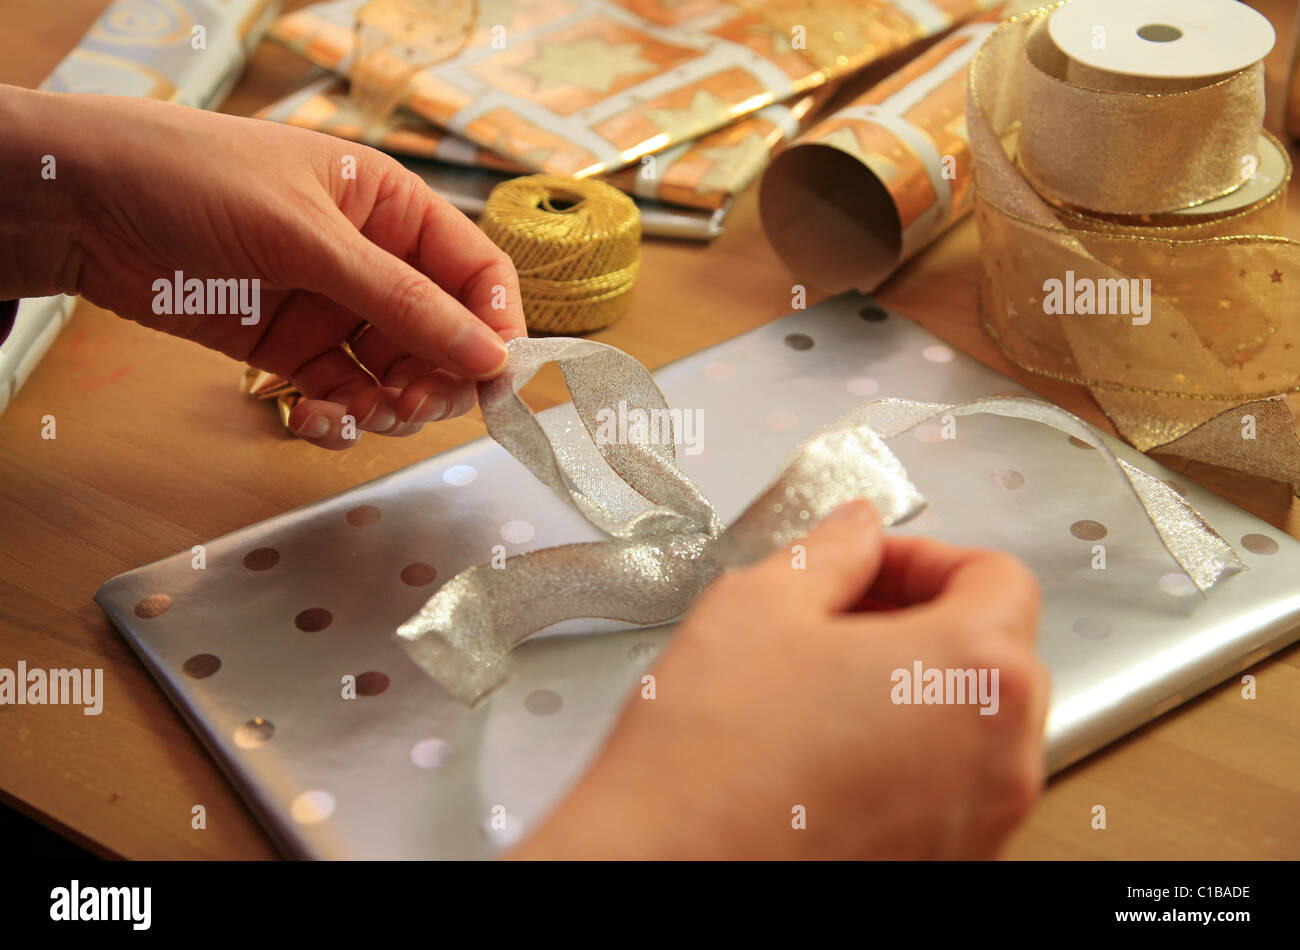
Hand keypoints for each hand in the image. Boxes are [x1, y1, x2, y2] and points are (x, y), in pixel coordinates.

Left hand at [0, 85, 524, 448]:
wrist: (80, 204)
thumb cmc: (195, 180)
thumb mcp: (309, 237)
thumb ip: (401, 301)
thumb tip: (488, 357)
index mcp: (393, 208)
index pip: (476, 273)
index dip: (496, 327)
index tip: (496, 380)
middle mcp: (372, 259)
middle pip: (442, 336)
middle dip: (437, 379)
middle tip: (413, 407)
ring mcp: (330, 307)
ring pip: (394, 375)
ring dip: (389, 407)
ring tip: (360, 416)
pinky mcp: (289, 350)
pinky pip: (340, 395)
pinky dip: (339, 417)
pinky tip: (317, 419)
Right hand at [514, 500, 1047, 858]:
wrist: (667, 866)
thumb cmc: (711, 758)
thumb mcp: (760, 605)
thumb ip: (830, 551)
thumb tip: (856, 533)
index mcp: (973, 673)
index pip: (998, 576)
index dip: (924, 557)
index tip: (870, 564)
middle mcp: (999, 758)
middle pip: (996, 652)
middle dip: (921, 620)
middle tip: (841, 617)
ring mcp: (978, 824)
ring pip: (972, 726)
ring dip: (914, 690)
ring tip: (823, 685)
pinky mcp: (944, 865)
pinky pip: (947, 789)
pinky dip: (904, 755)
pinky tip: (822, 747)